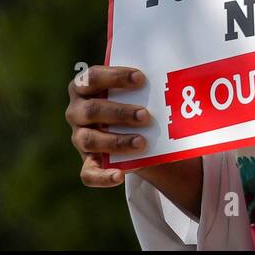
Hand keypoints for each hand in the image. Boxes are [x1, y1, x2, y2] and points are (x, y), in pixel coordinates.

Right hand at [65, 65, 150, 187]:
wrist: (128, 128)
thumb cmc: (132, 100)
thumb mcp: (133, 90)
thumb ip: (143, 85)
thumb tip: (177, 82)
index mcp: (83, 86)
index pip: (92, 77)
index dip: (114, 77)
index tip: (141, 79)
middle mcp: (76, 111)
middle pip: (92, 110)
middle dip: (120, 113)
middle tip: (145, 116)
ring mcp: (79, 137)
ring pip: (90, 140)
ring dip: (116, 141)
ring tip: (142, 142)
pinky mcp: (87, 161)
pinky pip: (88, 173)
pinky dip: (103, 177)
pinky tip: (120, 175)